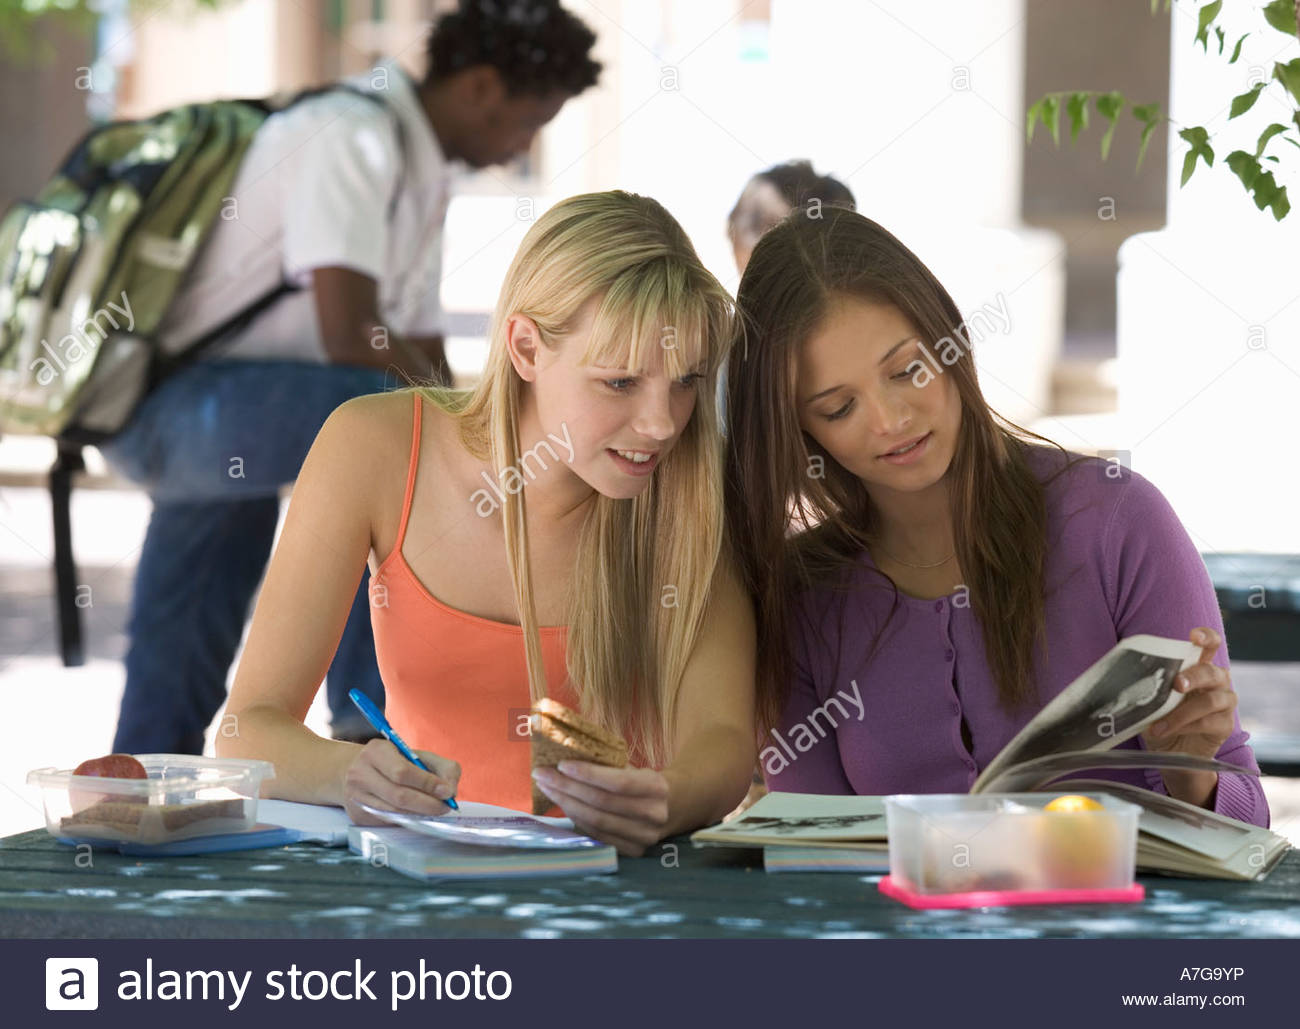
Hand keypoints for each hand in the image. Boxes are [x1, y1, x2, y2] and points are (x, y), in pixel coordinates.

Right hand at [342, 740, 460, 825]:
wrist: (358, 771)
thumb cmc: (395, 762)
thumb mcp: (419, 756)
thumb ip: (443, 768)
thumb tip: (450, 790)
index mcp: (376, 751)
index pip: (402, 772)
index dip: (427, 784)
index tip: (447, 792)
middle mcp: (360, 773)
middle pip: (398, 795)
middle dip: (427, 804)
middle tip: (445, 807)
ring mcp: (356, 796)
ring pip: (394, 812)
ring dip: (419, 814)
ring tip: (434, 810)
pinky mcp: (358, 814)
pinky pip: (388, 821)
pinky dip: (407, 819)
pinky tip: (417, 814)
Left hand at [531, 761, 669, 856]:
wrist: (672, 807)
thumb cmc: (644, 781)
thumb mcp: (635, 768)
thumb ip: (608, 765)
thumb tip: (566, 752)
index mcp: (656, 787)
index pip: (617, 782)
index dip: (588, 774)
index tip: (561, 764)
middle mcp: (652, 815)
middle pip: (601, 803)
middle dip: (567, 787)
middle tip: (543, 774)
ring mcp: (643, 837)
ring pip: (595, 821)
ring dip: (566, 803)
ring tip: (547, 788)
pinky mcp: (632, 851)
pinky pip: (596, 835)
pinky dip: (576, 819)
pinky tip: (563, 805)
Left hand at [1141, 627, 1235, 807]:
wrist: (1170, 751)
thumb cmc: (1161, 716)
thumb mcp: (1151, 697)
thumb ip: (1148, 683)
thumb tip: (1118, 674)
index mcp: (1199, 666)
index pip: (1210, 644)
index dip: (1206, 637)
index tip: (1193, 636)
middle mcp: (1217, 681)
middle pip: (1211, 672)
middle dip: (1193, 676)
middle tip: (1177, 684)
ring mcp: (1224, 703)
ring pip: (1211, 700)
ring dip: (1182, 712)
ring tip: (1158, 723)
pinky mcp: (1225, 725)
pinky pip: (1209, 722)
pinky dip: (1185, 726)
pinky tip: (1166, 731)